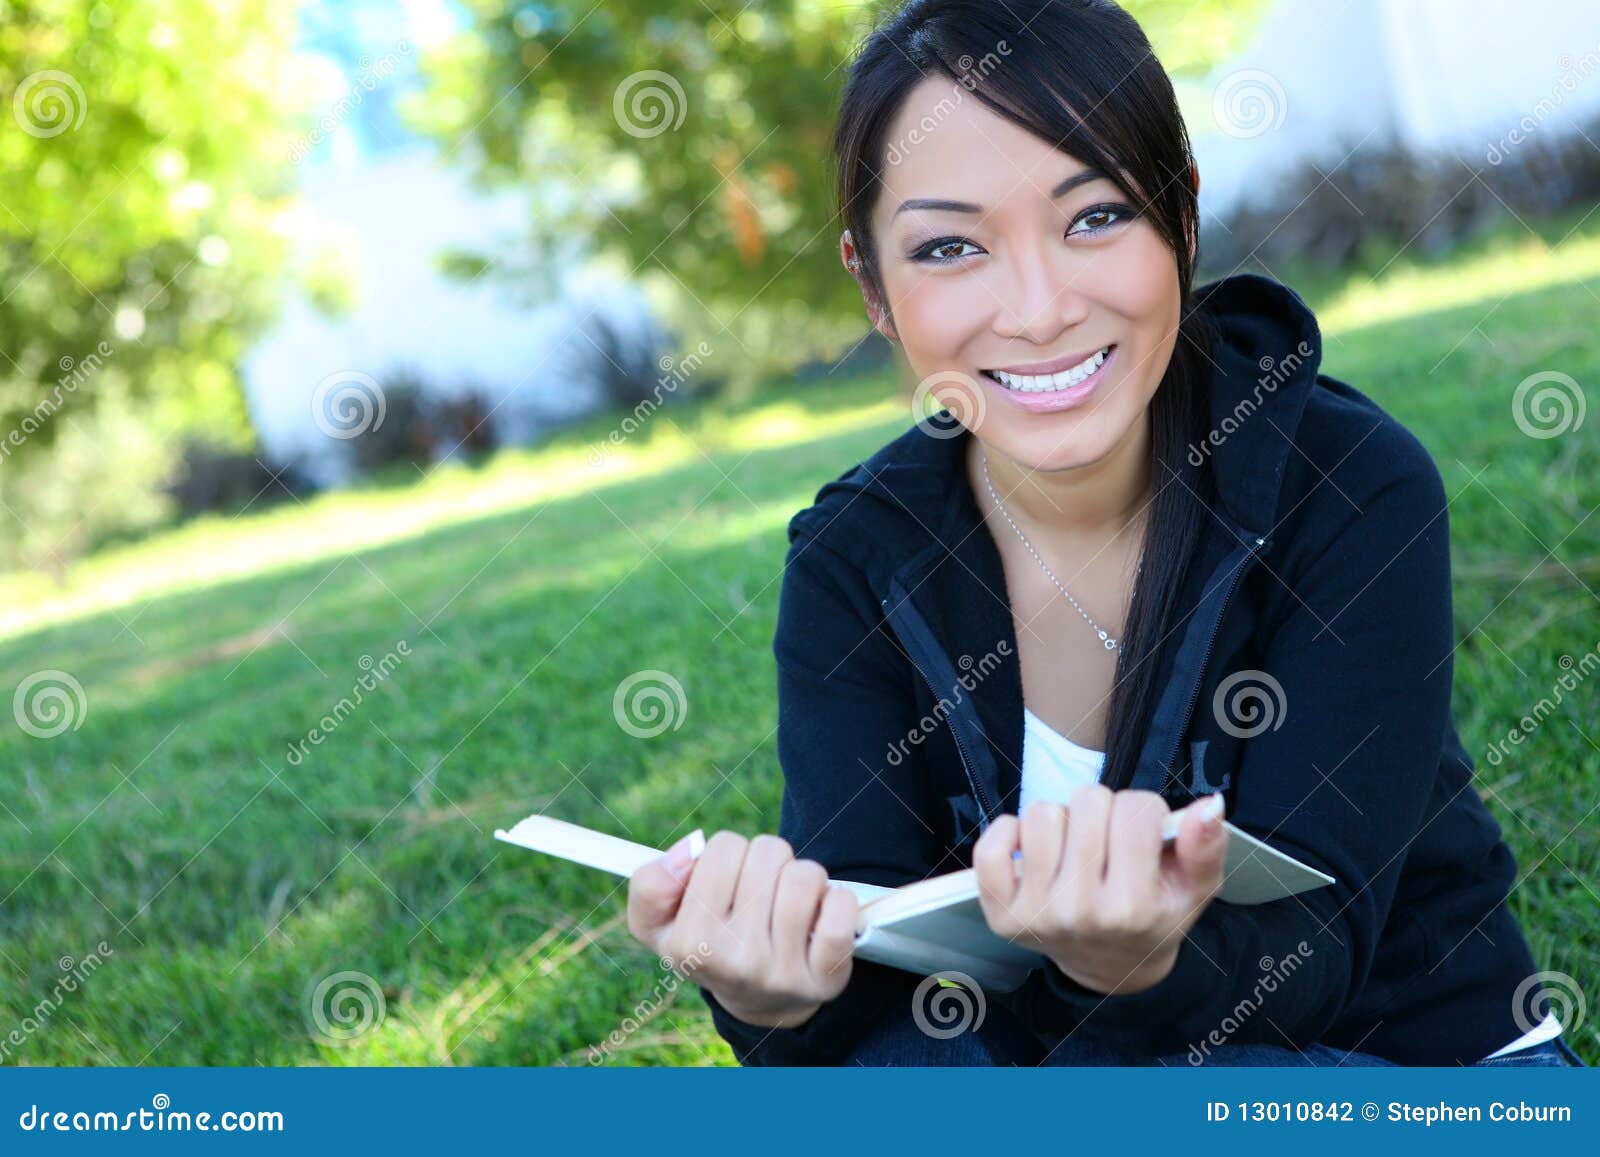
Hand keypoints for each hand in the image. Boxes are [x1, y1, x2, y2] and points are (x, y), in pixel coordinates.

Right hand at [626, 829, 858, 1028]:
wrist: (760, 1001)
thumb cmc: (709, 945)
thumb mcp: (659, 923)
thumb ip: (651, 883)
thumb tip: (690, 848)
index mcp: (690, 943)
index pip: (724, 847)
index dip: (728, 854)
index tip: (726, 882)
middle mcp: (735, 961)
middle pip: (768, 852)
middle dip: (767, 861)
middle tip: (760, 891)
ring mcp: (783, 971)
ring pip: (805, 875)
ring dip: (802, 876)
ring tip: (790, 900)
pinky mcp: (826, 976)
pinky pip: (841, 909)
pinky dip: (836, 899)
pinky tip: (820, 914)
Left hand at [973, 786, 1227, 994]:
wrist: (1110, 966)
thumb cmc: (1153, 916)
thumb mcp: (1193, 889)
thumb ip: (1206, 847)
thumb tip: (1207, 807)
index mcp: (1133, 908)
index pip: (1136, 810)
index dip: (1144, 811)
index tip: (1144, 835)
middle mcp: (1081, 913)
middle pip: (1088, 803)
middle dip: (1104, 812)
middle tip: (1110, 843)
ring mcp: (1036, 914)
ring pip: (1042, 814)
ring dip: (1063, 822)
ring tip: (1077, 849)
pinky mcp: (1001, 914)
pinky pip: (989, 847)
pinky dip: (1009, 834)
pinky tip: (1035, 851)